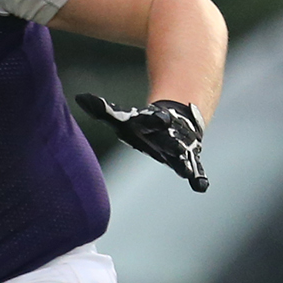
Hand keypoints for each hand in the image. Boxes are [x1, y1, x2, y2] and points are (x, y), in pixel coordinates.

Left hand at [75, 94, 208, 191]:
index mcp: (153, 123)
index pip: (152, 121)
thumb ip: (103, 110)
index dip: (155, 120)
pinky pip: (195, 170)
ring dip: (185, 163)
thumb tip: (80, 97)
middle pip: (169, 138)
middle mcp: (169, 135)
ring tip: (189, 172)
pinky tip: (202, 185)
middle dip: (171, 141)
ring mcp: (181, 148)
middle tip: (174, 134)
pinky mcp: (188, 160)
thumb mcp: (123, 117)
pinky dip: (198, 177)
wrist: (177, 121)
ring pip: (184, 155)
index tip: (161, 118)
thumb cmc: (142, 123)